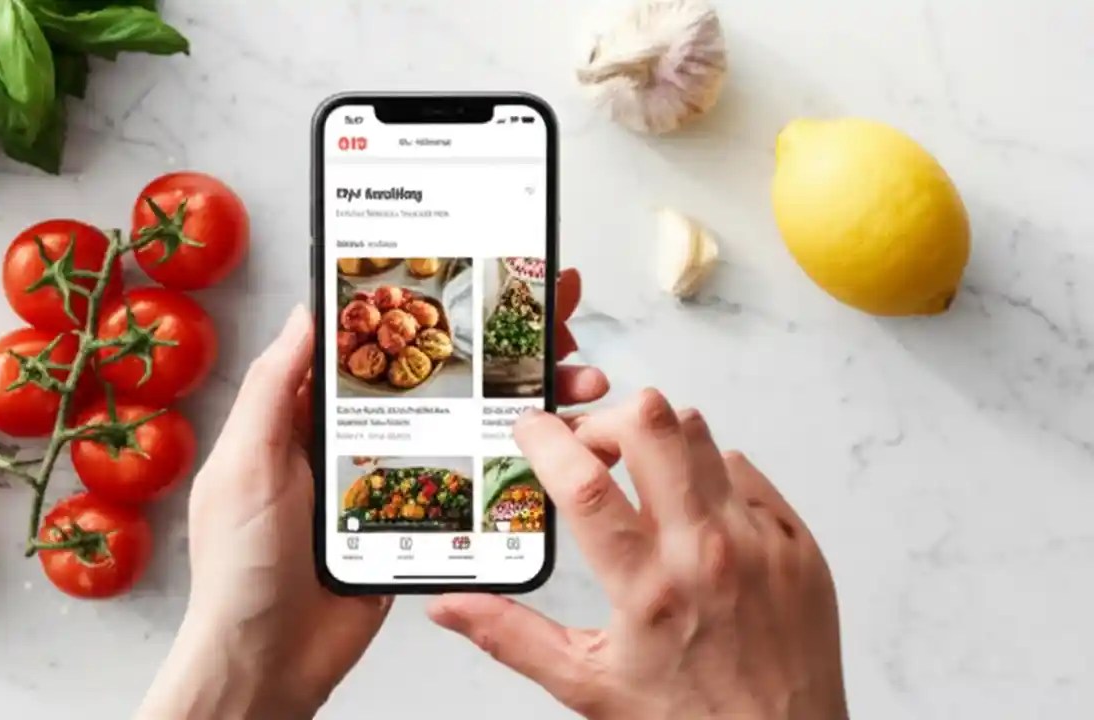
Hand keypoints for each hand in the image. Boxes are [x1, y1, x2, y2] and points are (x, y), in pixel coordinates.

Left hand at [139, 268, 606, 719]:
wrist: (268, 662)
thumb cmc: (241, 567)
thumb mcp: (247, 463)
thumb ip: (273, 388)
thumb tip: (308, 313)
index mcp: (308, 415)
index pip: (378, 344)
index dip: (429, 309)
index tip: (481, 277)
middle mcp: (356, 440)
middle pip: (438, 379)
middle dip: (501, 349)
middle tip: (558, 321)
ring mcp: (393, 481)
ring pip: (465, 426)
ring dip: (523, 401)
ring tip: (578, 381)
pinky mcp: (419, 525)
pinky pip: (470, 484)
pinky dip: (515, 463)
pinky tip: (557, 444)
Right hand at [429, 391, 847, 719]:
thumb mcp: (587, 685)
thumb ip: (512, 637)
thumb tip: (448, 608)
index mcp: (646, 588)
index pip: (584, 483)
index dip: (546, 439)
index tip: (529, 429)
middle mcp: (707, 552)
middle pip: (653, 425)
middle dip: (606, 419)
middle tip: (588, 447)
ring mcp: (760, 539)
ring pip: (700, 433)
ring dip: (658, 439)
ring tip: (640, 475)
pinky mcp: (796, 539)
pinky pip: (745, 470)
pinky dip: (709, 476)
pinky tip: (695, 512)